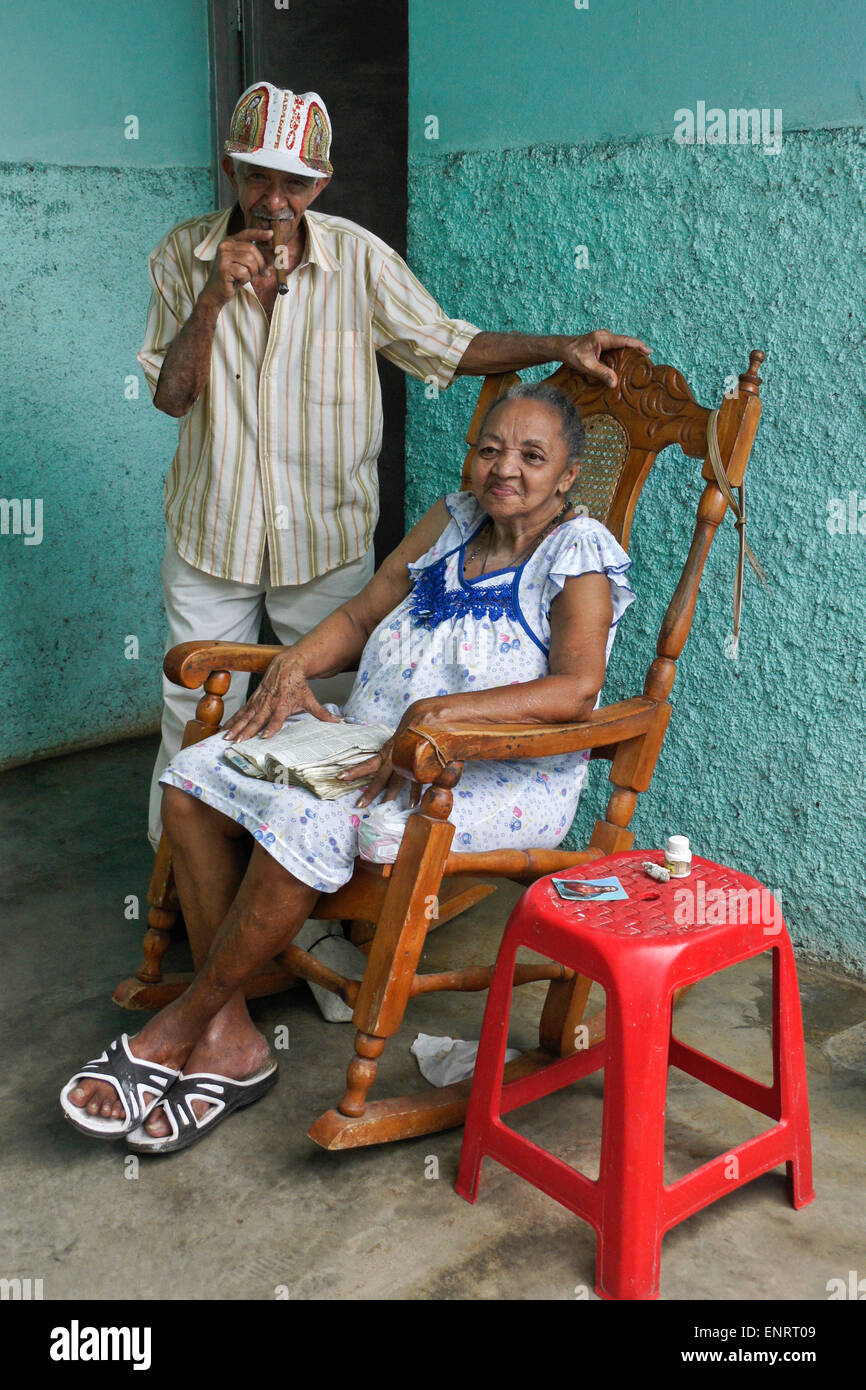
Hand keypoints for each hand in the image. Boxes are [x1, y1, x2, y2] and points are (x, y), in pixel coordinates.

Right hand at [201, 227, 274, 307]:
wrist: (216, 292)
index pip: (247, 233)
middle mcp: (225, 246)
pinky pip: (244, 272)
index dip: (260, 234)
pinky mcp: (224, 268)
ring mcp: (223, 256)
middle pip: (252, 249)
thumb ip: (257, 257)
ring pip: (250, 261)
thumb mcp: (246, 265)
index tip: (271, 234)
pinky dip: (245, 279)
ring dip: (253, 273)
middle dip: (261, 263)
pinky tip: (238, 282)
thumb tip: (274, 254)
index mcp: (229, 242)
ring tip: (246, 278)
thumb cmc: (232, 278)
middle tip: (263, 273)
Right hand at [222, 650, 341, 741]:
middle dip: (247, 731)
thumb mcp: (310, 699)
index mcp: (283, 704)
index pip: (277, 718)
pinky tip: (226, 728)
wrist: (287, 665)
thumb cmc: (299, 684)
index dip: (271, 727)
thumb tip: (338, 722)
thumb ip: (321, 713)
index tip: (264, 737)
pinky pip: (242, 711)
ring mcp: (260, 700)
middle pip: (257, 719)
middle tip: (238, 741)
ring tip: (227, 737)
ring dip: (236, 727)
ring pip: (246, 716)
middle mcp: (269, 703)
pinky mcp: (254, 698)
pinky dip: (234, 719)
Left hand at [338, 700, 438, 808]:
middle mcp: (395, 758)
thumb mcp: (397, 734)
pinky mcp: (420, 765)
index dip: (354, 771)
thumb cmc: (413, 724)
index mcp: (387, 750)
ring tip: (382, 808)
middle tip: (359, 804)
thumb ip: (392, 747)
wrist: (430, 716)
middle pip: (380, 778)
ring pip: (397, 782)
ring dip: (389, 796)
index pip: (368, 763)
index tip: (340, 777)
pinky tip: (412, 804)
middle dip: (370, 792)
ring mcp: (408, 762)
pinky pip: (417, 781)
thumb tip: (383, 757)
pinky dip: (415, 793)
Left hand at [560, 331, 651, 388]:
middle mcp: (605, 335)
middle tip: (648, 359)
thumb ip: (601, 373)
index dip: (638, 345)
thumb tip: (614, 383)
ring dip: (630, 350)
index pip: (625, 341)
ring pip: (621, 343)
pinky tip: (627, 360)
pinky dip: (623, 352)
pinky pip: (616, 346)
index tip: (649, 351)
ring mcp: (604, 337)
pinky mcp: (602, 341)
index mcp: (603, 338)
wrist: (562, 347)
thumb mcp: (586, 366)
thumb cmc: (572, 355)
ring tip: (640, 360)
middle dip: (637, 348)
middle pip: (625, 341)